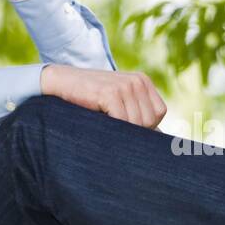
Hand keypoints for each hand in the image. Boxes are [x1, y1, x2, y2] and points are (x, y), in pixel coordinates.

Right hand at [40, 65, 167, 128]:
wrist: (62, 83)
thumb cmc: (90, 99)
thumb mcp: (119, 102)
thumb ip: (137, 114)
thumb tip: (162, 143)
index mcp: (142, 80)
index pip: (159, 113)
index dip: (146, 126)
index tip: (126, 127)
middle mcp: (137, 80)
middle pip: (150, 120)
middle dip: (134, 131)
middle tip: (113, 127)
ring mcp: (125, 85)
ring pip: (137, 124)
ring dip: (122, 131)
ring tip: (106, 125)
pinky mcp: (111, 93)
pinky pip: (123, 122)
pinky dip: (113, 128)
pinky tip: (100, 122)